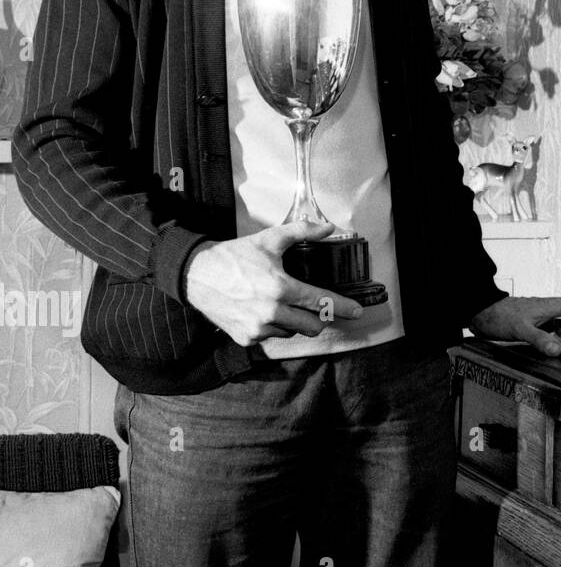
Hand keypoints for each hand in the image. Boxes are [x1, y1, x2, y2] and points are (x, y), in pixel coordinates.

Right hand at [185, 220, 364, 347]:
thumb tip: (328, 228)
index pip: (322, 302)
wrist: (197, 275)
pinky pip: (271, 338)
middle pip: (312, 326)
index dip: (343, 307)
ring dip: (294, 322)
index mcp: (281, 288)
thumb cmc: (234, 256)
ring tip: (283, 304)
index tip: (357, 312)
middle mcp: (271, 312)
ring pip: (292, 332)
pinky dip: (274, 328)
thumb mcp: (270, 239)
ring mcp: (257, 329)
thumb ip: (302, 232)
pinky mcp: (245, 339)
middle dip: (320, 318)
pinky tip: (265, 312)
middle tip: (317, 307)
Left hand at [468, 293, 560, 356]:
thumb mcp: (521, 329)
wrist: (480, 311)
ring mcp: (540, 314)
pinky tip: (560, 344)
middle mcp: (548, 308)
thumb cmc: (499, 316)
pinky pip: (554, 325)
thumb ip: (540, 339)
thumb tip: (559, 349)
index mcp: (550, 305)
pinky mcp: (532, 321)